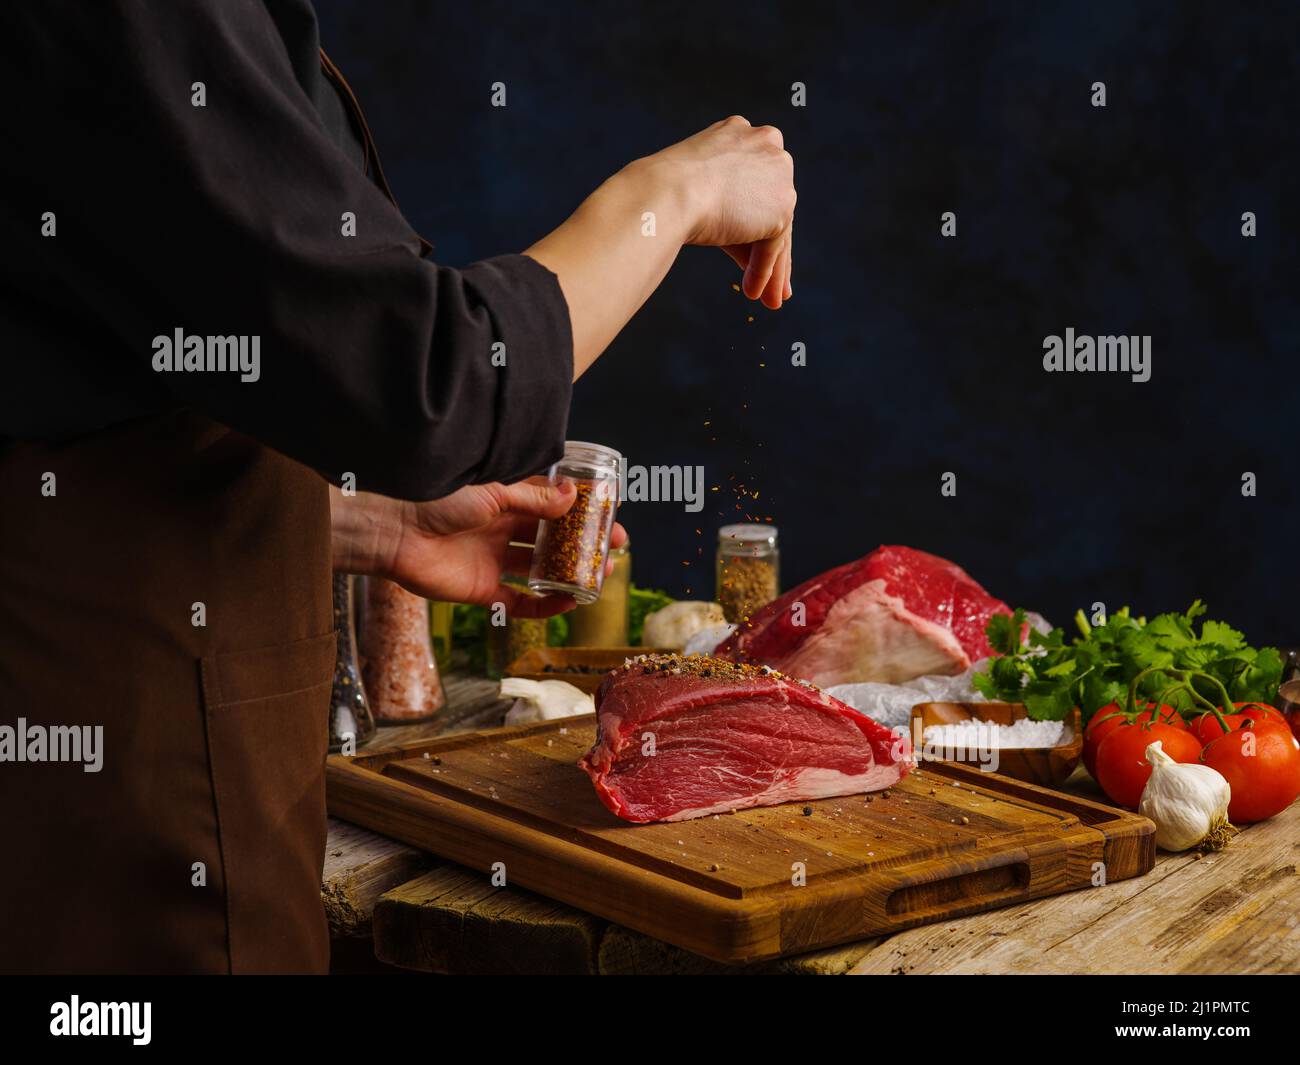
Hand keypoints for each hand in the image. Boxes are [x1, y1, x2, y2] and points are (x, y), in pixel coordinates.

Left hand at [330, 480, 627, 618]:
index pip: (551, 506)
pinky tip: (568, 603)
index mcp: (504, 500)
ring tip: (598, 576)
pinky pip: (519, 602)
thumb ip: (531, 499)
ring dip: (569, 574)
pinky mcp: (483, 589)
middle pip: (551, 540)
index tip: (610, 515)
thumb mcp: (491, 492)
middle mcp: (501, 530)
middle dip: (583, 545)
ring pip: (540, 570)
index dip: (581, 512)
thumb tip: (572, 498)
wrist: (395, 531)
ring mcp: (493, 560)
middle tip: (613, 549)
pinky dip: (544, 606)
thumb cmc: (436, 499)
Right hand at [641, 115, 795, 308]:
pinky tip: (752, 292)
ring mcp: (777, 175)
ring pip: (776, 229)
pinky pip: (773, 246)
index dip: (753, 217)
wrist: (664, 193)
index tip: (750, 243)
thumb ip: (721, 204)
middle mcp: (766, 145)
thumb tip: (735, 241)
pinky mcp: (781, 208)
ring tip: (767, 299)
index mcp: (740, 133)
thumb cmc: (662, 191)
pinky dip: (763, 271)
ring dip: (771, 268)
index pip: (754, 182)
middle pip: (771, 206)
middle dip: (771, 249)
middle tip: (771, 281)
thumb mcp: (694, 190)